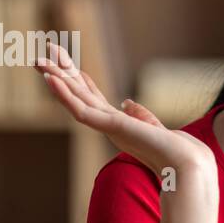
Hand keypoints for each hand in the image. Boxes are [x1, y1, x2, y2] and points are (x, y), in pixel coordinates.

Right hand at [35, 40, 214, 180]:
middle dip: (60, 76)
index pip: (93, 97)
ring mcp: (107, 127)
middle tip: (38, 57)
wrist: (185, 165)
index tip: (67, 64)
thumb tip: (127, 102)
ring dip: (56, 81)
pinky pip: (81, 111)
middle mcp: (108, 125)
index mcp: (117, 123)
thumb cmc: (174, 150)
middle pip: (78, 95)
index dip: (79, 80)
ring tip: (38, 62)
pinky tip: (52, 80)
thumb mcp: (153, 125)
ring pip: (74, 100)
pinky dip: (66, 96)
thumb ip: (140, 114)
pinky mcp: (110, 128)